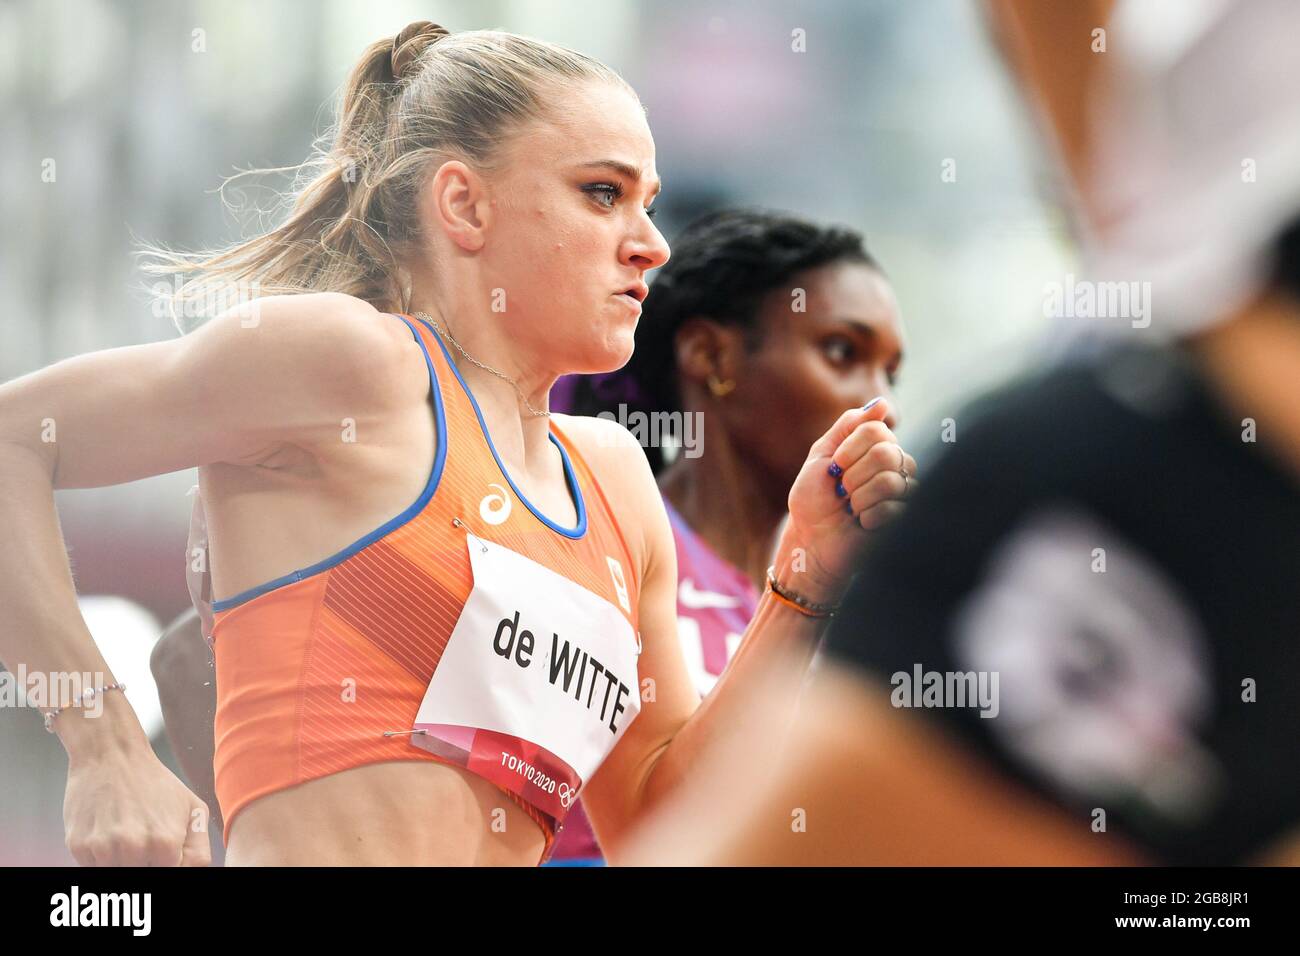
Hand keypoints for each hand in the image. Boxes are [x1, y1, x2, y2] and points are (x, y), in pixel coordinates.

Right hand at [64, 746, 212, 865]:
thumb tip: (190, 874)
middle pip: (140, 878)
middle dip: (144, 863)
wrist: (112, 754)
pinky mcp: (78, 846)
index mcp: (166, 843)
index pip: (168, 877)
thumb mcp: (193, 809)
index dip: (165, 864)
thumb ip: (198, 850)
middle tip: (142, 835)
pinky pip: (92, 867)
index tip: (161, 850)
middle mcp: (134, 848)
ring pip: (115, 874)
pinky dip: (100, 856)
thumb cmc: (156, 783)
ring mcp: (103, 848)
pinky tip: (107, 829)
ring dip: (120, 860)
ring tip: (126, 831)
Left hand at [779, 399, 915, 603]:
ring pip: (892, 481)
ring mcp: (902, 493)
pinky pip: (896, 507)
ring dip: (859, 497)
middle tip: (842, 490)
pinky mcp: (904, 519)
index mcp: (876, 448)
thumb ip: (849, 426)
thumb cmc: (813, 499)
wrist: (810, 539)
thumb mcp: (822, 455)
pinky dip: (869, 516)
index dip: (849, 449)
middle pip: (887, 453)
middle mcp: (895, 467)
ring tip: (851, 508)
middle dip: (853, 474)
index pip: (877, 430)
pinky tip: (862, 523)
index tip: (834, 467)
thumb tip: (882, 404)